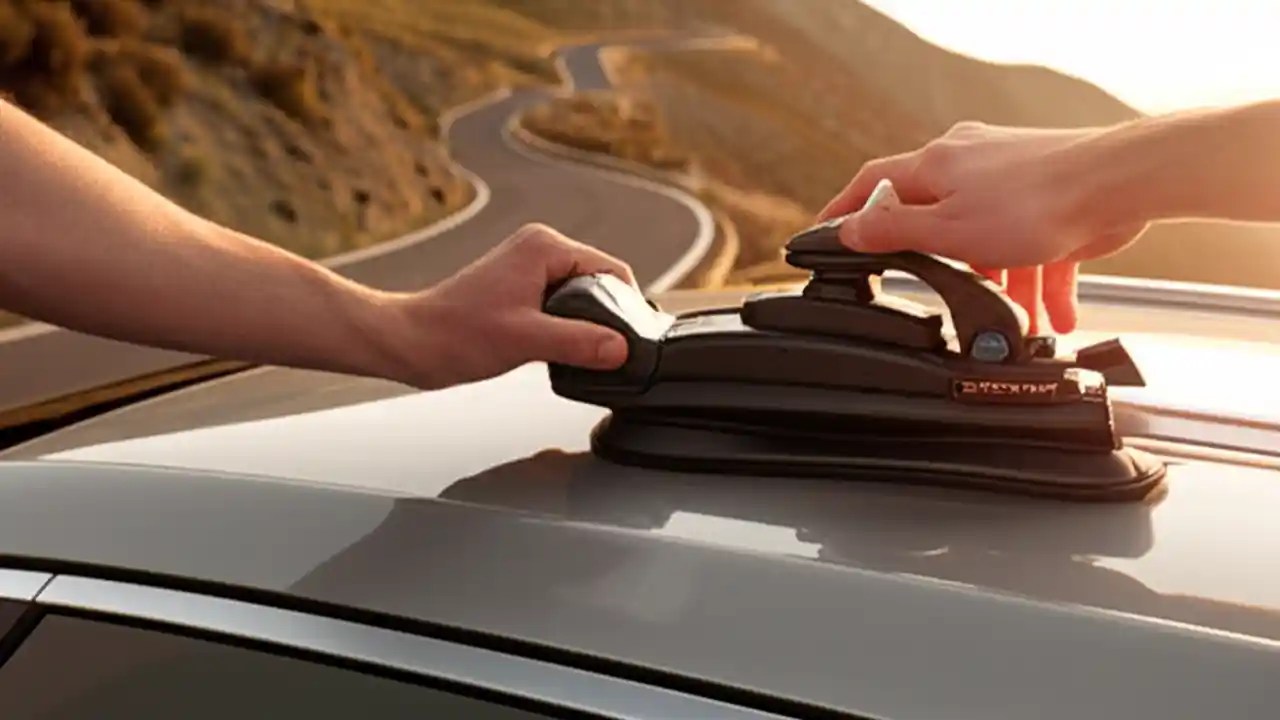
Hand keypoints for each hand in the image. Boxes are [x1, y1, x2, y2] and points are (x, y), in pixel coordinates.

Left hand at [388, 223, 635, 389]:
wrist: (411, 342)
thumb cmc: (453, 333)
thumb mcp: (526, 340)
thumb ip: (579, 343)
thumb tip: (621, 349)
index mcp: (544, 247)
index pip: (611, 271)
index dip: (626, 307)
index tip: (629, 341)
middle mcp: (539, 248)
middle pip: (599, 284)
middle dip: (605, 318)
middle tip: (601, 353)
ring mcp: (529, 268)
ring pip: (582, 298)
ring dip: (584, 326)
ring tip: (575, 354)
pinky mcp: (521, 288)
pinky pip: (562, 306)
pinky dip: (567, 328)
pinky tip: (558, 350)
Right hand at [817, 121, 1147, 333]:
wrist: (1119, 184)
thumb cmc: (1037, 202)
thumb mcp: (948, 231)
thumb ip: (896, 233)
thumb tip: (850, 231)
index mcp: (936, 164)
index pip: (873, 184)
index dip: (845, 210)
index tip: (827, 232)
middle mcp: (970, 162)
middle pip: (935, 216)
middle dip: (943, 263)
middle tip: (939, 291)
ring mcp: (1012, 177)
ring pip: (988, 238)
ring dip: (1000, 283)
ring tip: (1013, 319)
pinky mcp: (1050, 196)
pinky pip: (1033, 246)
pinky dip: (1038, 281)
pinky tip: (1050, 316)